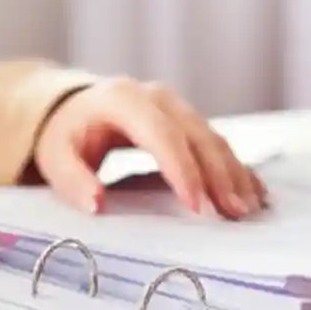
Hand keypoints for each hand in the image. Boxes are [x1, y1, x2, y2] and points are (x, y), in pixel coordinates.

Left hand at [33, 80, 266, 218]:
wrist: (73, 107)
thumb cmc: (65, 134)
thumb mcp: (56, 156)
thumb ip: (73, 180)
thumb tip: (97, 203)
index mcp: (123, 100)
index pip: (161, 135)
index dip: (182, 170)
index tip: (196, 206)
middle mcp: (157, 97)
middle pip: (196, 136)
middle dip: (219, 175)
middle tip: (235, 212)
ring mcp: (176, 107)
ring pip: (213, 139)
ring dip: (234, 174)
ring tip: (249, 208)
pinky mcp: (187, 121)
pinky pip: (217, 143)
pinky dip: (236, 168)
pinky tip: (254, 192)